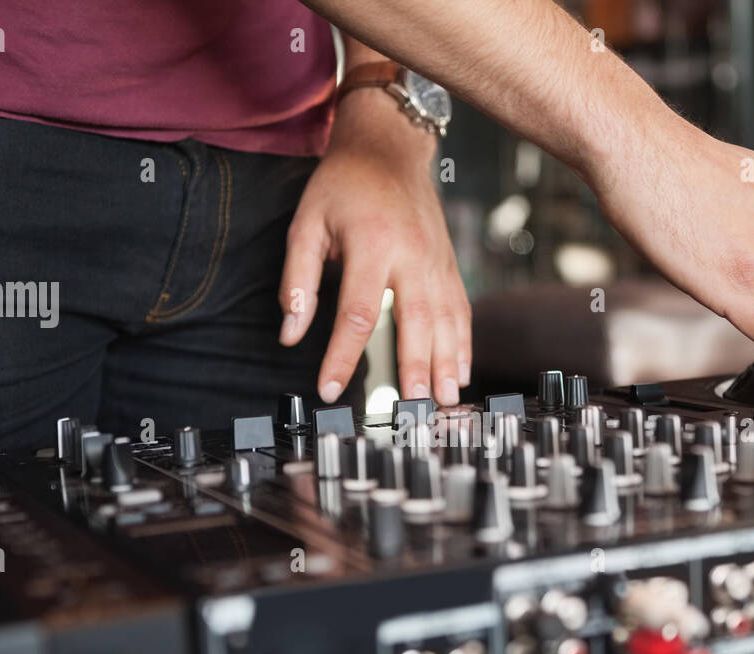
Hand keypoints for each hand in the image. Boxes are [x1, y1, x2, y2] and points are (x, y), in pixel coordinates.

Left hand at [277, 95, 470, 405]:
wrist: (389, 147)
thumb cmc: (343, 185)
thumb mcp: (306, 224)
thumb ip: (298, 280)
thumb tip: (290, 333)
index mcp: (372, 244)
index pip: (358, 312)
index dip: (343, 355)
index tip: (329, 388)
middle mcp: (412, 255)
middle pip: (416, 321)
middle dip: (415, 368)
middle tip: (412, 407)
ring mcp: (437, 261)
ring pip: (446, 320)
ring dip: (446, 364)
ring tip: (444, 401)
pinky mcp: (449, 265)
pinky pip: (460, 310)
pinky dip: (463, 344)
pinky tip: (459, 372)